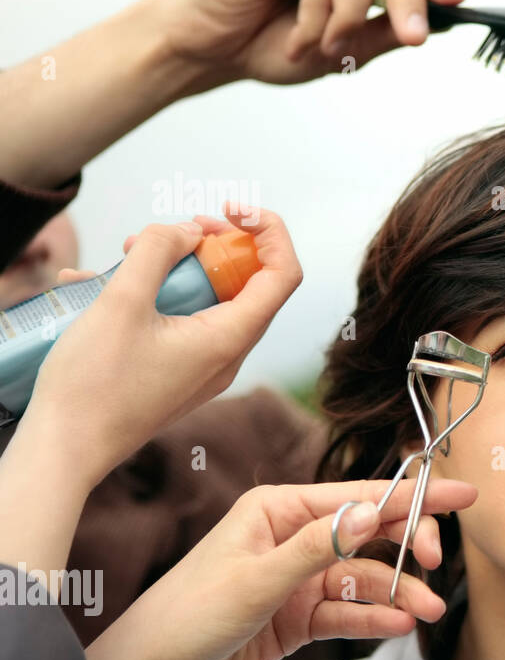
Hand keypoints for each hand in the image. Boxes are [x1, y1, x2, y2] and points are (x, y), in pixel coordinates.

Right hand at [26, 201, 301, 489]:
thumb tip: (186, 231)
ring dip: (172, 267)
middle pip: (246, 282)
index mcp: (231, 338)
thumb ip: (157, 253)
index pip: (283, 274)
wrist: (65, 449)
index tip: (230, 209)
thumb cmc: (93, 385)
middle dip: (211, 245)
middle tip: (171, 230)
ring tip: (124, 252)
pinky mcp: (179, 372)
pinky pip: (180, 320)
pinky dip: (152, 295)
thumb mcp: (121, 303)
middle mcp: (228, 354)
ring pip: (207, 299)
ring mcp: (205, 365)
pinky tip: (97, 284)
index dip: (269, 232)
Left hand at [77, 475, 477, 659]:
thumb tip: (369, 513)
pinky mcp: (299, 615)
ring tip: (427, 612)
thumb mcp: (254, 579)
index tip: (461, 496)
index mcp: (278, 508)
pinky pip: (348, 612)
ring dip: (398, 593)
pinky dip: (374, 618)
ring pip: (365, 578)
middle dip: (408, 549)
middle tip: (436, 566)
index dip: (414, 496)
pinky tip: (398, 625)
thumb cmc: (184, 617)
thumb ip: (318, 547)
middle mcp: (294, 537)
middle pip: (371, 534)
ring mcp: (299, 578)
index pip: (360, 496)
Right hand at [157, 0, 467, 86]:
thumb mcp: (345, 46)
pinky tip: (296, 41)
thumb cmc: (269, 39)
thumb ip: (385, 30)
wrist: (211, 48)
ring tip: (324, 47)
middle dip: (407, 1)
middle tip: (413, 38)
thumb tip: (434, 22)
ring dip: (346, 19)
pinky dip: (313, 23)